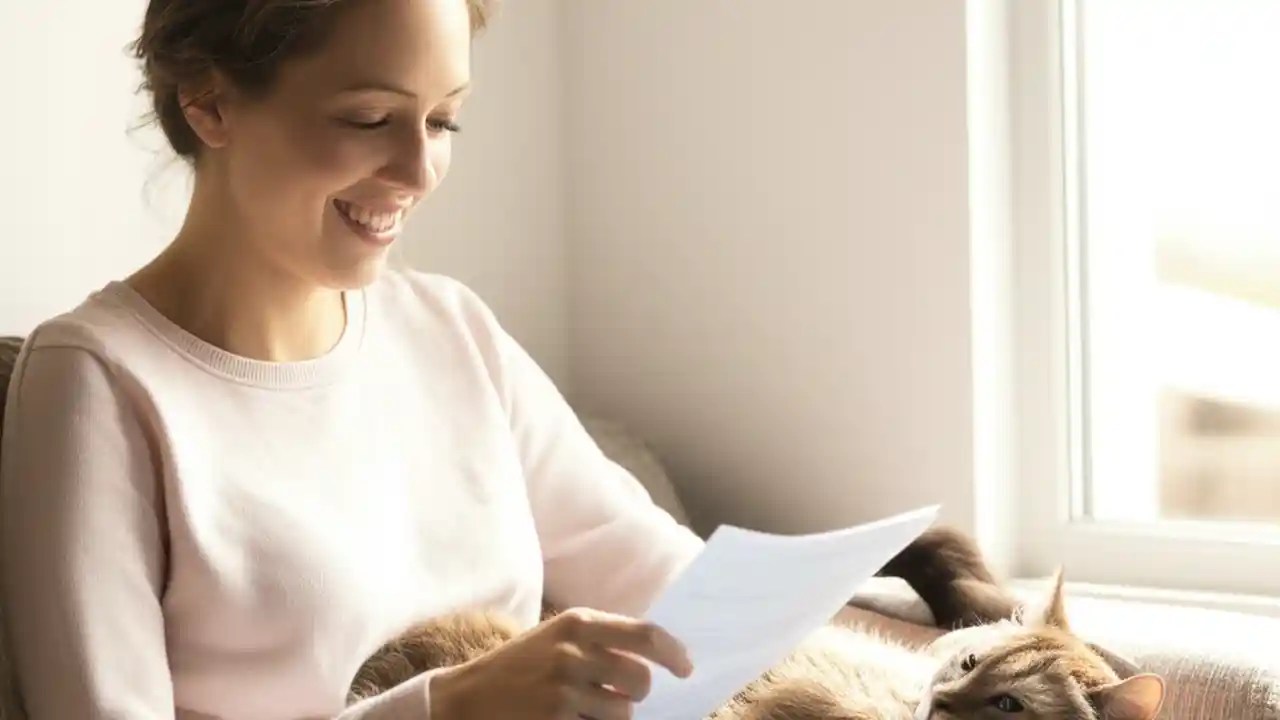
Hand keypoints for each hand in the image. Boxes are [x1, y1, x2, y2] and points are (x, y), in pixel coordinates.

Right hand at [429, 607, 693, 718]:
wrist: (467, 697)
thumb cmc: (521, 666)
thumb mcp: (557, 637)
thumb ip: (601, 640)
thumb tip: (659, 656)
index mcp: (579, 622)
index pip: (646, 635)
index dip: (673, 653)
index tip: (686, 668)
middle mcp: (573, 651)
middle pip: (640, 679)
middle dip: (639, 694)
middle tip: (624, 696)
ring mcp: (563, 689)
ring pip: (623, 711)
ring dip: (615, 715)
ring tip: (586, 708)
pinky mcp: (556, 719)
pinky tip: (573, 718)